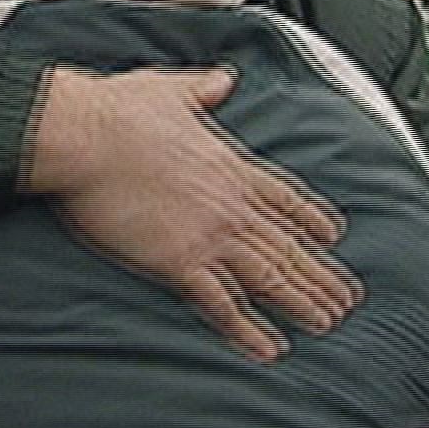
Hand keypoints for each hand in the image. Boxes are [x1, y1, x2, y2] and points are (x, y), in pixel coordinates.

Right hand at [26, 65, 358, 360]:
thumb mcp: (172, 89)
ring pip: (269, 277)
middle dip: (319, 275)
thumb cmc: (116, 111)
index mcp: (229, 164)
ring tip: (324, 323)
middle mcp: (230, 203)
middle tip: (343, 300)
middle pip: (288, 246)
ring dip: (301, 303)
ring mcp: (209, 234)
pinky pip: (223, 303)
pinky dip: (248, 329)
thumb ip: (204, 88)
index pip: (285, 198)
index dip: (312, 219)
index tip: (333, 236)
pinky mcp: (179, 261)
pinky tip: (269, 348)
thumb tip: (223, 79)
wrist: (84, 137)